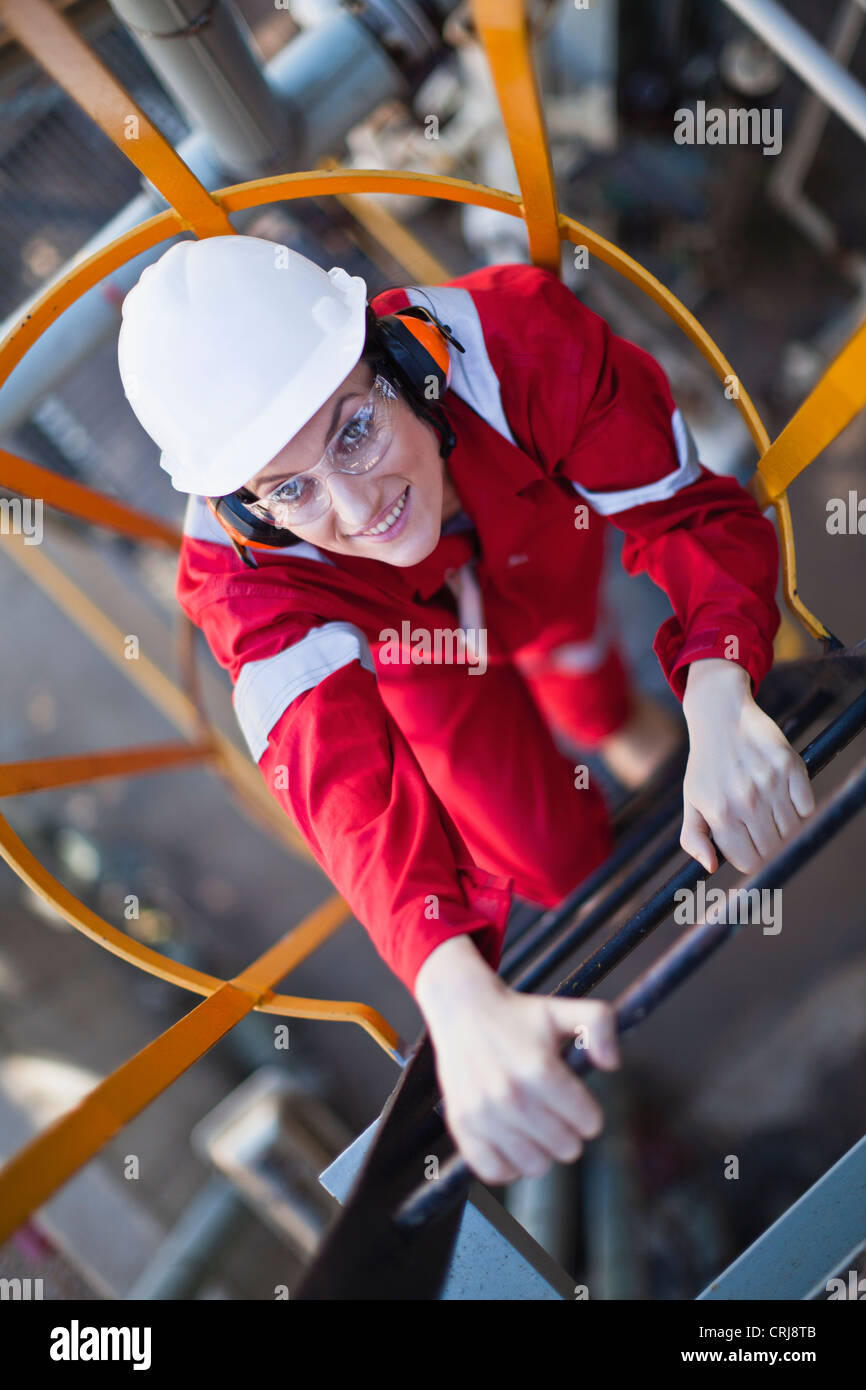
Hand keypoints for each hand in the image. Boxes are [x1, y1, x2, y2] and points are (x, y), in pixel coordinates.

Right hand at [415, 936, 619, 1184]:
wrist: (463, 1010)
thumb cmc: (519, 1015)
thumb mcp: (563, 1009)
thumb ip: (601, 1024)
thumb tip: (612, 1064)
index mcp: (540, 1070)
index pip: (589, 1124)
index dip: (588, 1114)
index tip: (575, 1100)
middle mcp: (510, 1095)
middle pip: (566, 1148)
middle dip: (569, 1133)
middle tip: (555, 1111)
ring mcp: (483, 1114)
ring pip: (535, 1166)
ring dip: (541, 1151)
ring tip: (534, 1126)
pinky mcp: (462, 1126)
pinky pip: (496, 1172)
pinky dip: (508, 1165)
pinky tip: (512, 1141)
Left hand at [680, 658, 815, 874]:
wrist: (722, 717)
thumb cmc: (706, 765)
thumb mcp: (691, 800)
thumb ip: (693, 837)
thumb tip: (711, 867)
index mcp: (720, 813)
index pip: (751, 862)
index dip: (753, 860)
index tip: (751, 848)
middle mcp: (745, 800)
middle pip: (774, 849)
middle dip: (770, 845)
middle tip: (761, 829)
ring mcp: (770, 783)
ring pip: (793, 830)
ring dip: (786, 828)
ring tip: (771, 812)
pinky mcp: (790, 766)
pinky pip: (808, 807)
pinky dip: (801, 809)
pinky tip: (785, 797)